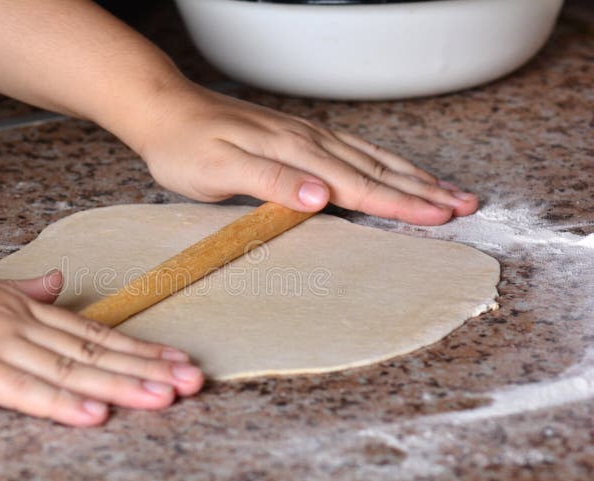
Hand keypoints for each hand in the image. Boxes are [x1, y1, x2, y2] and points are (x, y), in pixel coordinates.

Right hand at [0, 257, 202, 426]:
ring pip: (71, 368)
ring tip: (164, 397)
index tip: (177, 358)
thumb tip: (56, 283)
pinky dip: (61, 403)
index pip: (94, 331)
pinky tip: (94, 414)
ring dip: (120, 385)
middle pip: (95, 350)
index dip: (139, 347)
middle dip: (148, 367)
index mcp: (22, 307)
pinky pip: (23, 389)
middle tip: (192, 381)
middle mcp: (20, 322)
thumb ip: (21, 289)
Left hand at [135, 82, 477, 225]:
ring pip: (371, 158)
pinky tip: (393, 168)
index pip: (358, 186)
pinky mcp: (298, 135)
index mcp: (295, 156)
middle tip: (467, 205)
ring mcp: (306, 136)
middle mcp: (308, 143)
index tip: (440, 217)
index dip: (400, 204)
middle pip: (377, 170)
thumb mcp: (219, 172)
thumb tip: (321, 197)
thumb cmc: (186, 148)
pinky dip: (383, 161)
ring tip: (448, 189)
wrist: (165, 111)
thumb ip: (272, 184)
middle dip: (424, 190)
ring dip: (412, 175)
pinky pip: (352, 149)